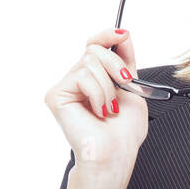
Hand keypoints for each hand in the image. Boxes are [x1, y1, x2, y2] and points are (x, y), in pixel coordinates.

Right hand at [44, 26, 148, 176]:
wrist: (115, 153)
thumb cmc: (123, 132)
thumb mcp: (132, 88)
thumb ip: (125, 60)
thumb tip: (122, 35)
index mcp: (94, 78)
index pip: (94, 45)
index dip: (107, 36)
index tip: (122, 34)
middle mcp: (77, 81)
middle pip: (94, 49)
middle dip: (115, 66)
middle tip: (124, 86)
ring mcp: (65, 87)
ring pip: (90, 62)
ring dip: (108, 87)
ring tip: (108, 108)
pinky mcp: (56, 95)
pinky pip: (82, 76)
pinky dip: (98, 94)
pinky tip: (98, 112)